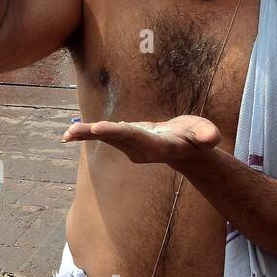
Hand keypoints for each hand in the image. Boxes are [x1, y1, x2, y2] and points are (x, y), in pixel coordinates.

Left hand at [62, 115, 220, 168]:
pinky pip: (103, 136)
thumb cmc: (196, 137)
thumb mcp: (204, 133)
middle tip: (78, 131)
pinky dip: (86, 134)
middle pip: (116, 138)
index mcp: (157, 145)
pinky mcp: (124, 141)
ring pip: (106, 138)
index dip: (117, 132)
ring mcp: (130, 147)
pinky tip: (67, 134)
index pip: (136, 137)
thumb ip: (206, 135)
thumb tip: (211, 138)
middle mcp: (140, 149)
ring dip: (86, 135)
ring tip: (66, 134)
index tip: (100, 128)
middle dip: (97, 133)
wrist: (186, 148)